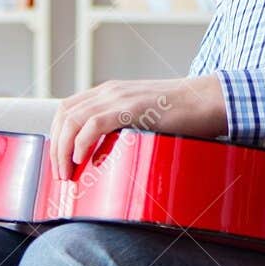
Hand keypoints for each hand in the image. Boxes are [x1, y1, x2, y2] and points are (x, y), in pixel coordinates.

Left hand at [48, 74, 226, 181]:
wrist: (208, 101)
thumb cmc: (183, 116)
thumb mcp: (144, 119)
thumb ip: (124, 128)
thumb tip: (109, 155)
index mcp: (110, 93)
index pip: (67, 110)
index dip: (57, 136)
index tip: (61, 161)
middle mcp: (109, 92)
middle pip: (63, 115)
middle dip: (56, 147)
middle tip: (61, 174)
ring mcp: (119, 98)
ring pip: (72, 120)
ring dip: (64, 150)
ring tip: (68, 173)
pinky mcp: (130, 108)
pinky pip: (93, 125)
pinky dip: (81, 144)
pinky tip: (83, 160)